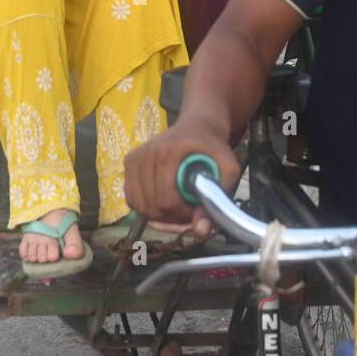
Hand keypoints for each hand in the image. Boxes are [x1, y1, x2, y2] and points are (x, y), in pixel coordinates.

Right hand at [124, 115, 240, 233]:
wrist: (198, 126)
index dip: (184, 213)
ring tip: (179, 205)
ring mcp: (133, 158)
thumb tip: (201, 230)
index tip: (198, 208)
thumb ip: (217, 199)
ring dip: (160, 215)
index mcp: (166, 152)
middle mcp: (144, 154)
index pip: (166, 200)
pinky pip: (132, 199)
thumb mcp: (228, 170)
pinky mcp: (129, 162)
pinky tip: (164, 198)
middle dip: (173, 217)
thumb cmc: (214, 147)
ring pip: (139, 206)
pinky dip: (147, 206)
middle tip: (190, 210)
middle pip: (151, 206)